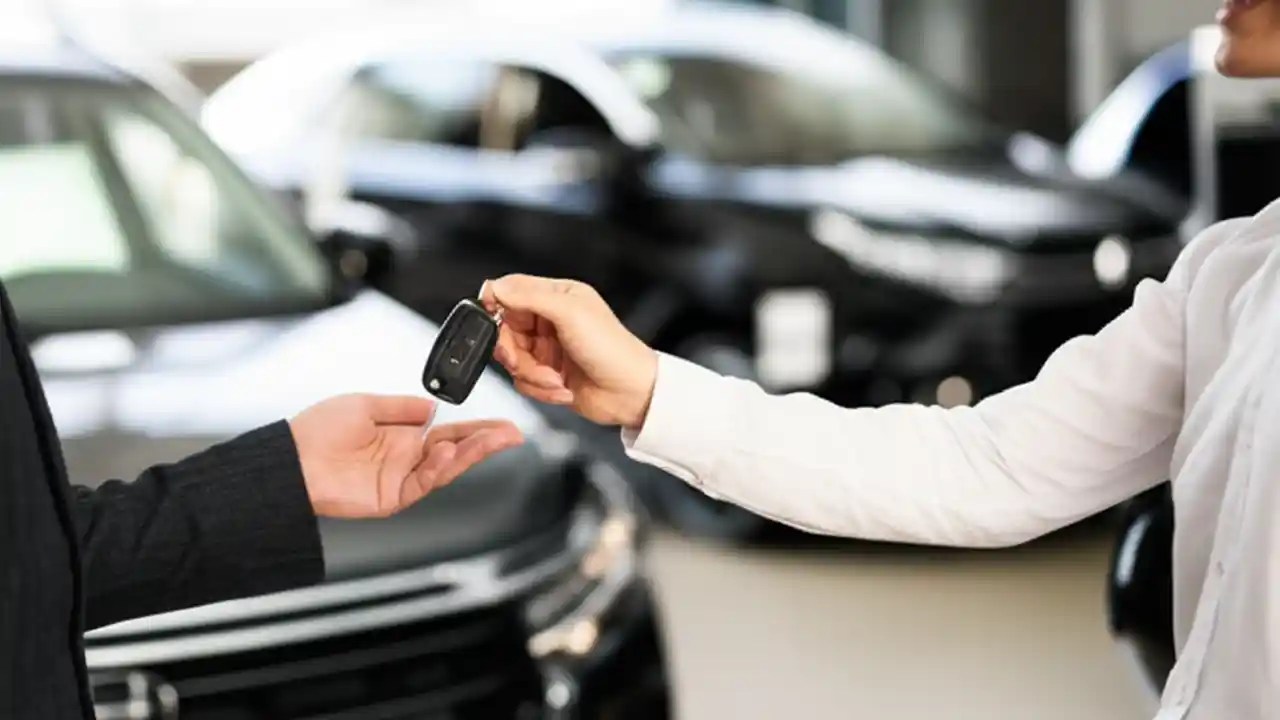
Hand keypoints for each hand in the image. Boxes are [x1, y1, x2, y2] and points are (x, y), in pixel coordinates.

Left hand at [289, 394, 522, 517]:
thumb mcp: (366, 404)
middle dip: (486, 443)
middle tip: (513, 434)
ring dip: (471, 454)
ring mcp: (399, 479)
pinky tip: (449, 453)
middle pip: (456, 450)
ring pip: (446, 468)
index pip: (449, 431)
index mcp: (402, 436)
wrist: (292, 460)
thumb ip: (403, 406)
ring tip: (493, 440)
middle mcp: (405, 459)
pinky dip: (439, 469)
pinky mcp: (391, 498)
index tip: (503, 424)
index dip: (477, 429)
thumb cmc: (317, 431)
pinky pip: (423, 483)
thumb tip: (434, 406)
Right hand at [482, 275, 657, 427]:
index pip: (510, 291)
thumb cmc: (613, 350)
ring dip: (531, 374)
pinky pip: (522, 381)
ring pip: (511, 359)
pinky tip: (562, 388)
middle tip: (523, 360)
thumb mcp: (570, 313)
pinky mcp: (546, 374)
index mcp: (556, 296)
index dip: (496, 306)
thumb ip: (529, 296)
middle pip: (504, 329)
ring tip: (555, 379)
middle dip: (514, 351)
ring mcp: (547, 349)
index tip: (492, 321)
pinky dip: (539, 388)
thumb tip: (495, 287)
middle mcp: (549, 320)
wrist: (631, 393)